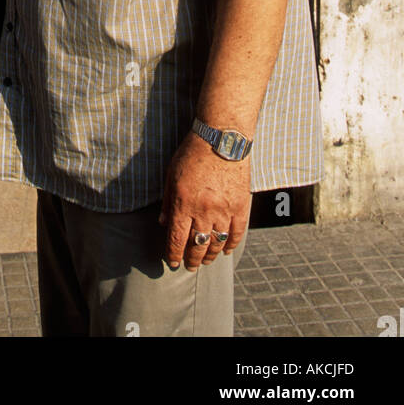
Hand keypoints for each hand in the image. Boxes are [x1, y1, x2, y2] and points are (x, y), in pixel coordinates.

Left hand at [159, 130, 250, 270]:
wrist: (221, 138)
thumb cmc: (192, 153)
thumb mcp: (171, 175)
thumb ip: (167, 202)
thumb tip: (162, 223)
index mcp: (184, 204)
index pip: (177, 240)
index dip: (173, 255)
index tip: (171, 262)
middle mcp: (204, 211)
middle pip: (197, 246)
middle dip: (191, 259)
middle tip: (188, 266)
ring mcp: (225, 210)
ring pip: (217, 243)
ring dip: (210, 255)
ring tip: (205, 260)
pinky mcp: (241, 207)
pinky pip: (237, 233)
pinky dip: (231, 245)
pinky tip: (226, 250)